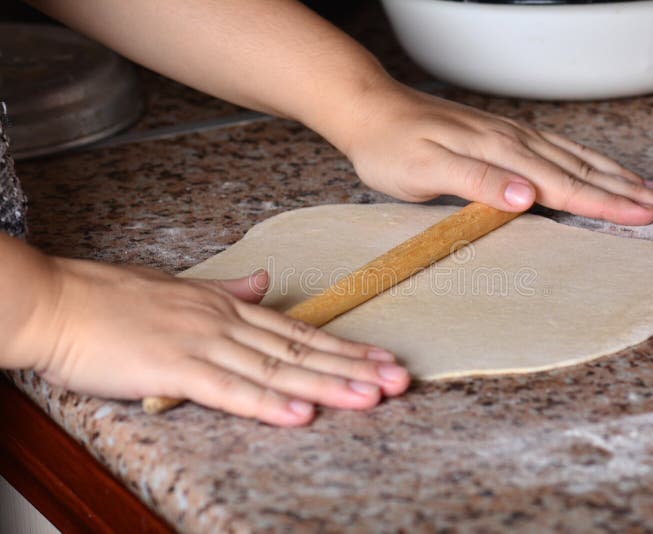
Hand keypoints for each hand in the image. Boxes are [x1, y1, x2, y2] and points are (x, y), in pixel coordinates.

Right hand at [15, 257, 408, 426]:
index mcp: (228, 307)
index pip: (300, 331)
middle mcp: (226, 322)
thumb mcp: (180, 287)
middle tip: (398, 381)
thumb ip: (227, 289)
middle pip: (301, 350)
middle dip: (354, 367)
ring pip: (277, 368)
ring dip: (326, 385)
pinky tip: (300, 414)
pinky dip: (267, 403)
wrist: (59, 301)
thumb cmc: (112, 299)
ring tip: (370, 397)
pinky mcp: (174, 368)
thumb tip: (262, 283)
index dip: (345, 347)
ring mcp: (203, 343)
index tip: (383, 358)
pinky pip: (229, 389)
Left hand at [341, 82, 652, 225]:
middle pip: (583, 170)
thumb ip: (478, 184)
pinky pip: (558, 149)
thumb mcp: (425, 172)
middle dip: (630, 190)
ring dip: (618, 175)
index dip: (606, 204)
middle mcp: (514, 143)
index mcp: (501, 156)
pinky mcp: (504, 135)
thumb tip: (527, 197)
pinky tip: (599, 168)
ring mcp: (512, 136)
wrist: (371, 111)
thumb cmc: (392, 148)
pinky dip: (589, 161)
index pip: (564, 186)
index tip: (646, 217)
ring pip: (577, 158)